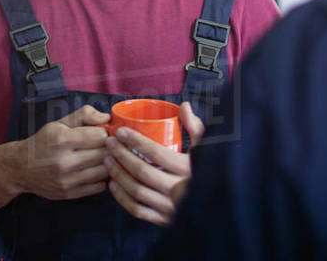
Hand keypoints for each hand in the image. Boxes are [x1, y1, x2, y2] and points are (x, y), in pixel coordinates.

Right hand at [9, 105, 110, 200]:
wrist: (20, 168)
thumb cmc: (43, 142)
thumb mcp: (59, 123)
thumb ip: (84, 115)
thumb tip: (107, 117)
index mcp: (61, 139)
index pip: (100, 135)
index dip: (105, 132)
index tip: (101, 132)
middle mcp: (64, 161)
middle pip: (104, 153)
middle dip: (109, 147)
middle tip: (106, 144)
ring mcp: (67, 180)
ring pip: (104, 170)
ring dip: (107, 163)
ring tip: (101, 157)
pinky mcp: (69, 194)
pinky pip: (99, 187)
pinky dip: (101, 178)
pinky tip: (94, 170)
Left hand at [104, 101, 203, 224]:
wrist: (217, 207)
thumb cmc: (210, 172)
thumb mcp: (207, 149)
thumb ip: (195, 127)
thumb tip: (184, 106)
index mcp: (188, 169)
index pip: (156, 152)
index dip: (135, 141)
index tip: (121, 132)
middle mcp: (178, 189)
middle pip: (142, 171)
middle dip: (121, 155)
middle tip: (110, 144)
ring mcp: (170, 206)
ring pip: (137, 191)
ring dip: (119, 175)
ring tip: (108, 161)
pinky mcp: (164, 220)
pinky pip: (138, 210)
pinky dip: (122, 198)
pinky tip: (113, 185)